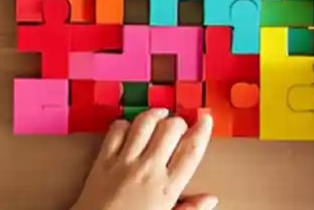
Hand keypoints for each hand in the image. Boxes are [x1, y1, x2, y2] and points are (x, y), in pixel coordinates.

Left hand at [71, 109, 216, 209]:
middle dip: (179, 122)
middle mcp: (148, 169)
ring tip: (160, 114)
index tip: (206, 120)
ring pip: (144, 123)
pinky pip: (116, 130)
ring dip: (155, 114)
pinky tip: (131, 127)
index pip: (191, 151)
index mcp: (167, 188)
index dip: (202, 131)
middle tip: (180, 125)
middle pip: (170, 129)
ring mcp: (124, 162)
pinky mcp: (103, 160)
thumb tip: (211, 199)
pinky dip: (126, 123)